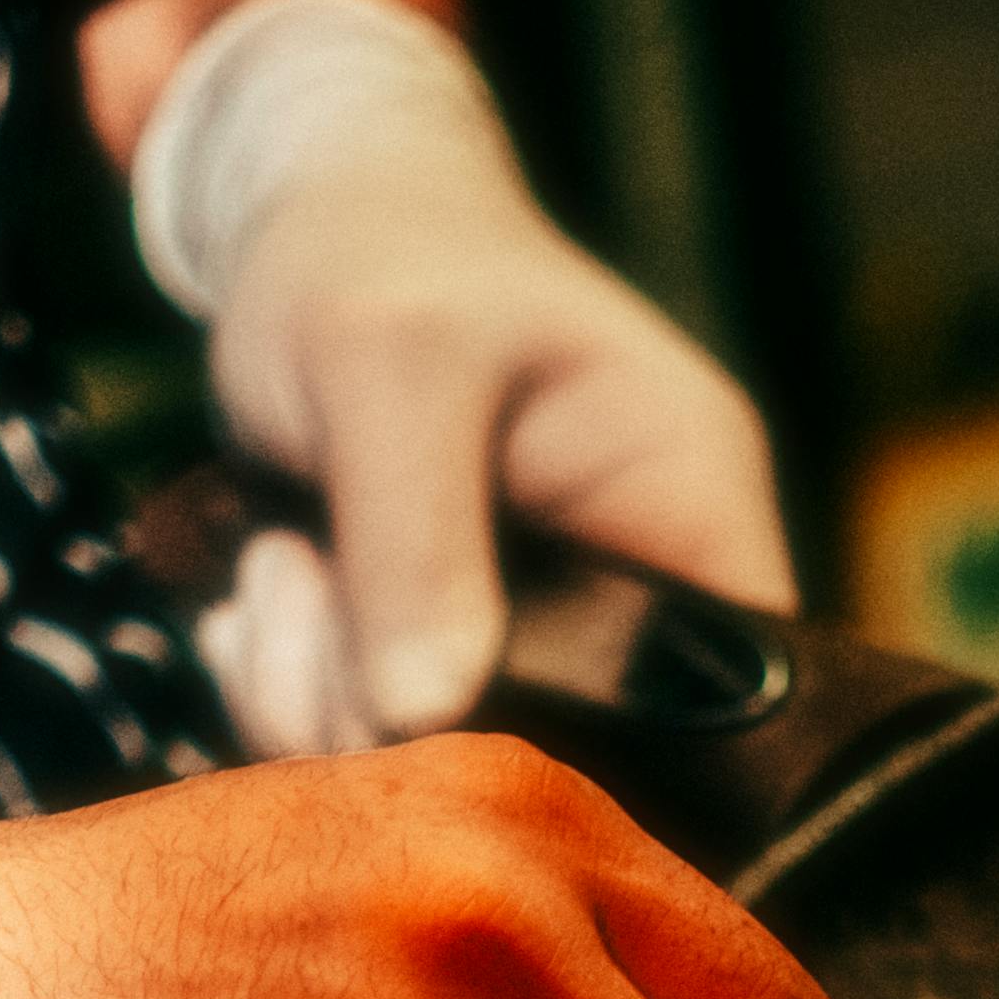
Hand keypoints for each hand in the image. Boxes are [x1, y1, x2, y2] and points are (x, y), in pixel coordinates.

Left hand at [133, 0, 793, 738]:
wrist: (296, 226)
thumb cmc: (377, 255)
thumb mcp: (393, 365)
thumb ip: (416, 538)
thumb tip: (423, 714)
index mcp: (695, 519)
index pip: (728, 717)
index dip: (606, 761)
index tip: (447, 700)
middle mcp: (637, 605)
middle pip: (558, 770)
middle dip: (396, 712)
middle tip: (305, 582)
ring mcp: (535, 647)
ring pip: (434, 772)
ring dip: (312, 693)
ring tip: (286, 558)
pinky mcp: (438, 667)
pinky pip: (363, 749)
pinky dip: (283, 687)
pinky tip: (270, 583)